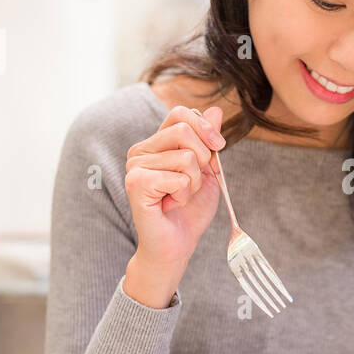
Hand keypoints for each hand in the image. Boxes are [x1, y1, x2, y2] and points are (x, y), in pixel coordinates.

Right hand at [123, 105, 225, 294]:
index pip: (180, 113)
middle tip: (192, 183)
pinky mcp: (136, 183)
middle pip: (184, 131)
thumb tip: (215, 109)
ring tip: (180, 196)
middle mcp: (140, 150)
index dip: (204, 128)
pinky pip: (178, 178)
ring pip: (186, 158)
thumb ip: (209, 140)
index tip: (218, 148)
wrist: (178, 243)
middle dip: (203, 159)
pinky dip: (184, 194)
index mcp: (156, 143)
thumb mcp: (208, 169)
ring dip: (194, 182)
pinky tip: (171, 204)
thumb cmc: (190, 209)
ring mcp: (135, 166)